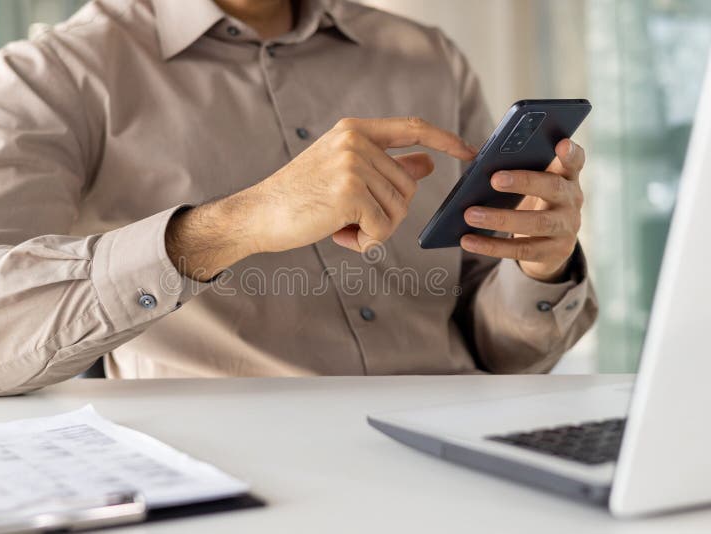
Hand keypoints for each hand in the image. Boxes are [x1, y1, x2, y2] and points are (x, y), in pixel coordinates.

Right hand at [167, 117, 475, 279]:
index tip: (469, 153)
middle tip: (348, 219)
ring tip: (338, 224)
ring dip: (374, 229)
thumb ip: (386, 166)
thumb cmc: (299, 197)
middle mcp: (356, 141)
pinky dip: (366, 242)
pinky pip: (383, 228)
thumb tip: (426, 165)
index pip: (413, 127)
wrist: (258, 214)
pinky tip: (339, 236)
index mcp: (354, 130)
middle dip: (385, 213)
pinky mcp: (350, 193)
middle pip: (406, 187)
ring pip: (397, 211)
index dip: (445, 140)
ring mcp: (353, 165)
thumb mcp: (343, 173)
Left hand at [460, 139, 585, 281]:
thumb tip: (476, 163)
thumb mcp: (531, 186)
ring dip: (500, 218)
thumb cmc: (534, 203)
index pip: (575, 161)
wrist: (550, 245)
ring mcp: (567, 227)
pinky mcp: (555, 252)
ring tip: (469, 215)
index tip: (562, 144)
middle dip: (524, 182)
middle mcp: (571, 200)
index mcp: (566, 177)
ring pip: (536, 223)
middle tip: (493, 179)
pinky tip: (468, 241)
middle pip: (552, 187)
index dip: (571, 153)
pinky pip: (521, 249)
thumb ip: (515, 171)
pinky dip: (491, 246)